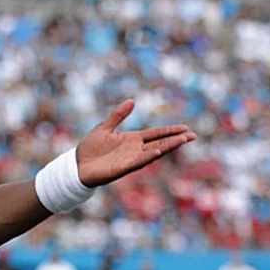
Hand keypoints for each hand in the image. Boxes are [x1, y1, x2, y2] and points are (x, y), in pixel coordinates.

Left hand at [75, 99, 195, 187]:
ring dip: (167, 147)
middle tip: (193, 136)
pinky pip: (138, 162)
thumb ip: (118, 115)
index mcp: (131, 139)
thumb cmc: (90, 147)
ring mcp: (130, 159)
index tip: (185, 128)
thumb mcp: (104, 127)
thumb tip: (132, 100)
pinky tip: (158, 151)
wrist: (77, 164)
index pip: (155, 134)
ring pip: (153, 152)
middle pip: (160, 143)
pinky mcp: (122, 168)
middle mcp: (134, 150)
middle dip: (176, 140)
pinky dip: (148, 156)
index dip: (169, 131)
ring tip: (182, 141)